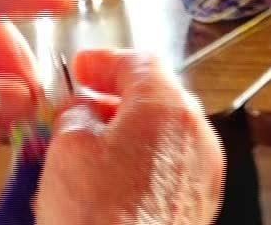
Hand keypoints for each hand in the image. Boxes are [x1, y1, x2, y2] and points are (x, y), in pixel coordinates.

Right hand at [37, 49, 223, 224]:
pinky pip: (169, 168)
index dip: (104, 61)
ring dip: (128, 133)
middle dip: (115, 98)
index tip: (83, 67)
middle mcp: (195, 134)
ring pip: (164, 134)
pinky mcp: (198, 204)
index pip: (138, 62)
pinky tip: (109, 181)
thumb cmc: (101, 217)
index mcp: (167, 106)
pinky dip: (142, 164)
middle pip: (156, 97)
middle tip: (80, 106)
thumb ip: (76, 114)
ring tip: (88, 149)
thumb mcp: (67, 147)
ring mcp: (202, 171)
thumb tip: (81, 112)